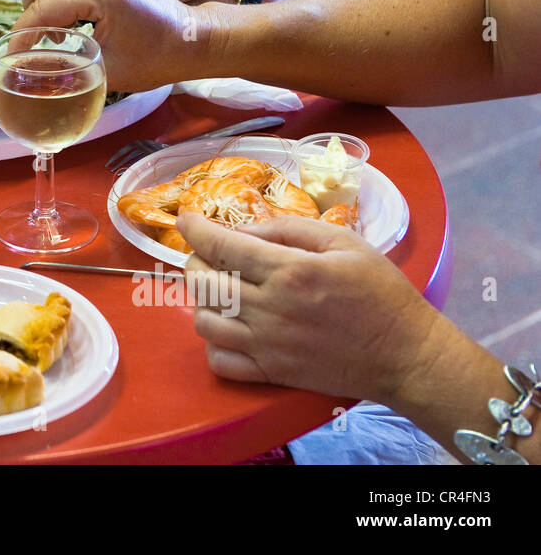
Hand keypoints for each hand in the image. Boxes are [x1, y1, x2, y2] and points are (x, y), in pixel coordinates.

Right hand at [15, 0, 203, 90]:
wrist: (190, 39)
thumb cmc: (155, 59)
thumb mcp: (105, 70)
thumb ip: (62, 67)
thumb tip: (25, 71)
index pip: (43, 9)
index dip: (22, 36)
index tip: (12, 57)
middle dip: (31, 7)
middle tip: (44, 36)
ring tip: (57, 19)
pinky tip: (67, 2)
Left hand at [180, 212, 438, 403]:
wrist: (407, 354)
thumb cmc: (382, 292)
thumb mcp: (344, 242)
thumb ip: (291, 229)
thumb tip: (247, 228)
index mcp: (290, 272)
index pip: (222, 246)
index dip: (195, 229)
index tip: (186, 219)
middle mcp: (271, 309)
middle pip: (203, 283)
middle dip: (194, 261)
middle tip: (206, 254)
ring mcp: (268, 345)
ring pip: (203, 322)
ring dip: (200, 301)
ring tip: (217, 289)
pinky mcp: (272, 373)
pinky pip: (220, 362)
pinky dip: (213, 343)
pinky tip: (227, 327)